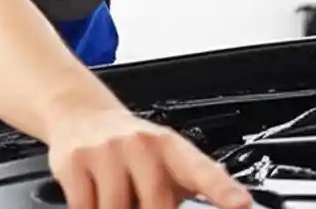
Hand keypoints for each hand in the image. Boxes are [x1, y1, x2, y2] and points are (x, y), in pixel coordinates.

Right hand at [46, 107, 252, 208]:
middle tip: (141, 201)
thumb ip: (196, 186)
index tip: (241, 204)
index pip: (202, 170)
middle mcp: (140, 144)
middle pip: (156, 204)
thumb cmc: (132, 149)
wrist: (80, 115)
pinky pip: (85, 207)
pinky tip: (93, 195)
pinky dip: (89, 208)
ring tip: (117, 196)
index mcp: (171, 147)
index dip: (222, 189)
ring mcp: (105, 150)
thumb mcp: (167, 162)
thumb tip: (232, 205)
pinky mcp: (74, 160)